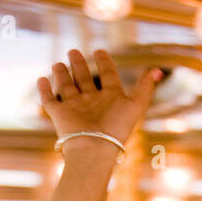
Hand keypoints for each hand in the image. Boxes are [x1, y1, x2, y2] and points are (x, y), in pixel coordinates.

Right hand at [37, 49, 162, 151]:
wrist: (93, 149)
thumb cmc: (115, 129)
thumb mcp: (135, 106)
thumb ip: (145, 88)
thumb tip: (159, 71)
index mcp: (110, 99)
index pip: (107, 76)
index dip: (105, 63)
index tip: (99, 51)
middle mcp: (92, 102)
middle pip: (84, 79)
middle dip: (79, 65)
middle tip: (73, 51)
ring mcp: (74, 108)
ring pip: (67, 87)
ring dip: (62, 74)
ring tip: (58, 63)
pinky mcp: (59, 114)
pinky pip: (50, 100)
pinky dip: (44, 90)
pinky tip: (42, 79)